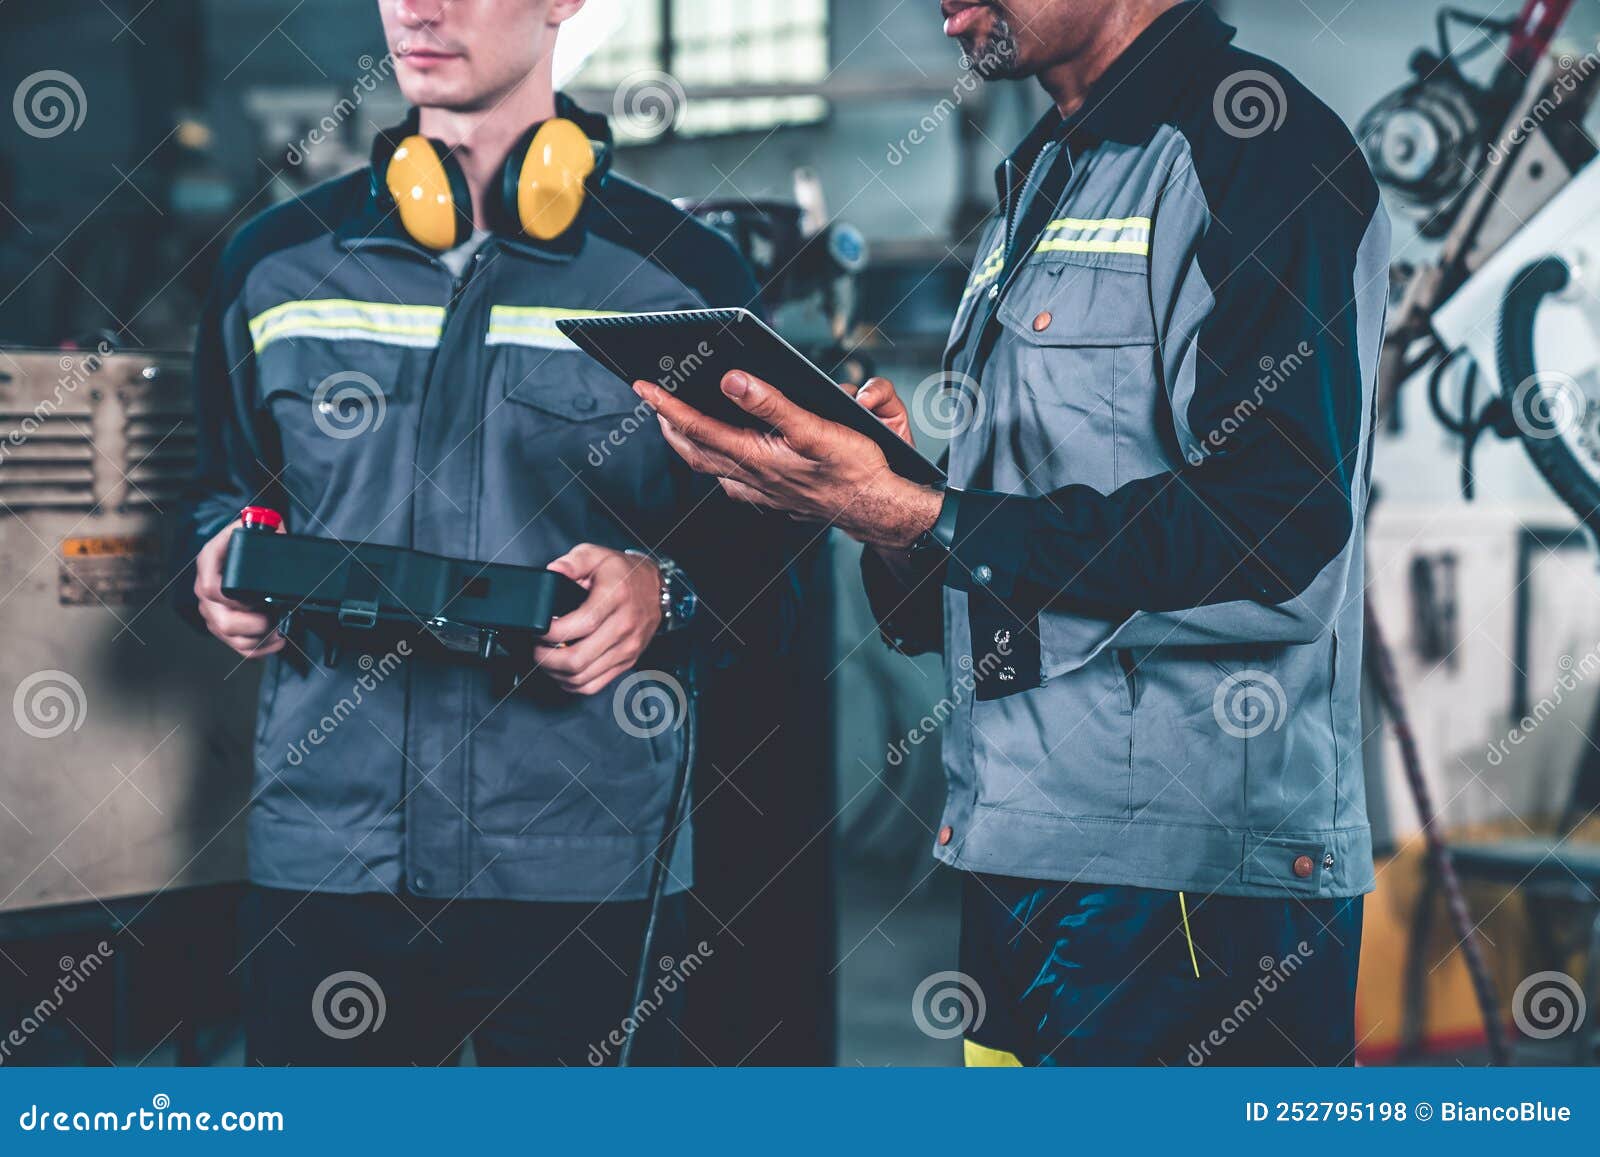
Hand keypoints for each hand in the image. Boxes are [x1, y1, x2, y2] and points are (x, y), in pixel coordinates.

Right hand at [194, 519, 286, 658]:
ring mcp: (213, 611)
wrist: (235, 552)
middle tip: (276, 619)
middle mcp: (205, 590)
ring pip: (231, 637)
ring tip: (281, 631)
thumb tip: (278, 531)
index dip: (236, 600)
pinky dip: (260, 649)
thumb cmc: (245, 540)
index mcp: (209, 563)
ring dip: (260, 638)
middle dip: (255, 625)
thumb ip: (263, 528)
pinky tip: (277, 642)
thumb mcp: (251, 528)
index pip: (212, 588)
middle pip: (223, 621)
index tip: (260, 600)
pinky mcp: (223, 626)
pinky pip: (239, 647)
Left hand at [532, 544, 662, 695]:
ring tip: (545, 658)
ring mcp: (626, 647)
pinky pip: (594, 685)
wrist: (654, 587)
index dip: (551, 632)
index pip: (580, 625)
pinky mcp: (626, 661)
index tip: (538, 629)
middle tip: (536, 647)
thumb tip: (552, 571)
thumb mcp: (596, 555)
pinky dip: (571, 683)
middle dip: (546, 657)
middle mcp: (624, 625)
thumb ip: (572, 562)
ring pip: (583, 677)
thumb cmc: (623, 573)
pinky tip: (562, 670)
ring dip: (556, 673)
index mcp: (615, 597)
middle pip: (578, 658)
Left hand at [633, 370, 941, 549]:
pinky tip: (717, 450)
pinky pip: (730, 478)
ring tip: (675, 419)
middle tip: (652, 399)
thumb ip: (772, 403)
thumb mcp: (816, 428)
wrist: (877, 508)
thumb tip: (732, 381)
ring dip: (687, 442)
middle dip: (669, 424)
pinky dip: (714, 460)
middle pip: (693, 451)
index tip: (644, 386)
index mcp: (757, 457)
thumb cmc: (855, 467)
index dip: (667, 406)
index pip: (698, 428)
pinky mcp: (771, 496)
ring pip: (709, 466)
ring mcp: (759, 490)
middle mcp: (751, 477)